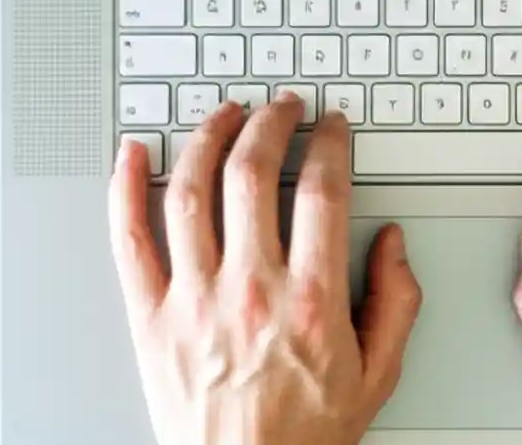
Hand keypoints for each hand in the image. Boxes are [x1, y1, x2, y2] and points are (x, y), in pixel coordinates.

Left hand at [108, 95, 421, 444]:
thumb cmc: (303, 437)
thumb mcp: (378, 374)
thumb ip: (397, 301)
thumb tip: (392, 245)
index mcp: (310, 300)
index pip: (321, 191)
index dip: (329, 144)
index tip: (330, 129)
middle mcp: (250, 291)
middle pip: (253, 174)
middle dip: (270, 124)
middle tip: (281, 109)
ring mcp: (193, 300)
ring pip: (193, 192)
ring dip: (209, 139)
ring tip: (225, 115)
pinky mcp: (150, 319)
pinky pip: (128, 241)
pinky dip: (125, 190)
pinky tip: (134, 155)